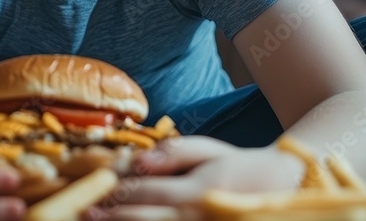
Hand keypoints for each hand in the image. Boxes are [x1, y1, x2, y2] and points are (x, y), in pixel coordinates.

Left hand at [85, 136, 302, 219]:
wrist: (282, 189)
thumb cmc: (239, 166)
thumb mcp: (210, 150)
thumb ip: (174, 153)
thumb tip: (140, 161)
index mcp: (197, 190)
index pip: (147, 191)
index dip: (117, 192)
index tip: (94, 191)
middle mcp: (197, 216)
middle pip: (145, 219)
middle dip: (112, 217)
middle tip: (84, 215)